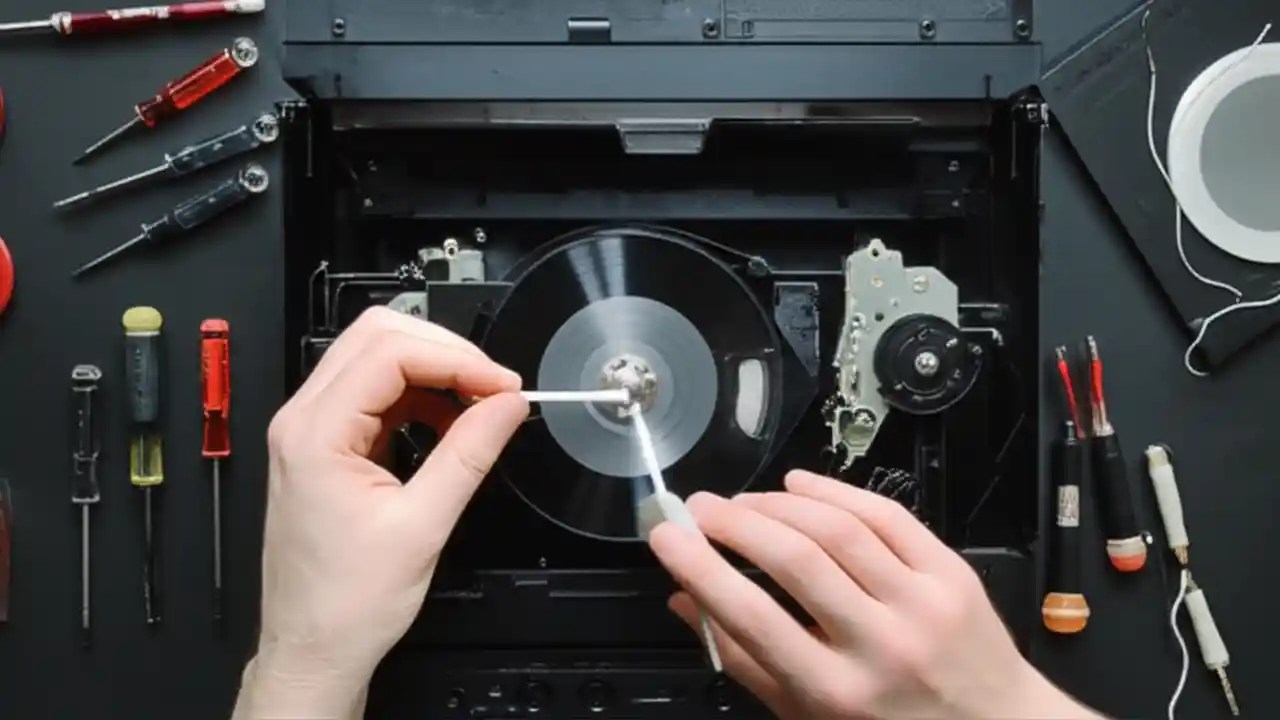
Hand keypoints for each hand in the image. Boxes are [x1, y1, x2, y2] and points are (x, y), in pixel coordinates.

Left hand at [233, 308, 527, 719]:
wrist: (312, 649)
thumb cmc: (347, 604)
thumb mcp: (423, 527)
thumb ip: (469, 455)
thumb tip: (506, 405)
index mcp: (314, 434)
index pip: (388, 353)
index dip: (455, 359)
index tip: (501, 385)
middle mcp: (302, 421)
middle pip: (376, 337)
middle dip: (444, 351)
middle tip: (493, 385)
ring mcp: (310, 431)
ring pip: (374, 359)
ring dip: (432, 371)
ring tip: (478, 405)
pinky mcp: (325, 445)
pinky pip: (373, 395)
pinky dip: (417, 397)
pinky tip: (449, 422)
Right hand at [649, 471, 1103, 719]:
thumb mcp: (808, 717)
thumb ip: (745, 661)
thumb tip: (684, 603)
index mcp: (835, 693)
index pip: (752, 618)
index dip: (699, 568)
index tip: (665, 535)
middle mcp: (880, 646)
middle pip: (795, 559)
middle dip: (735, 522)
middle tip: (699, 507)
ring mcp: (923, 604)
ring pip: (839, 528)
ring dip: (779, 502)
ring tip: (744, 500)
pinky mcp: (952, 573)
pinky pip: (887, 514)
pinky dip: (834, 491)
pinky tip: (799, 483)